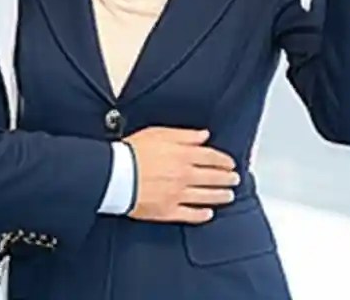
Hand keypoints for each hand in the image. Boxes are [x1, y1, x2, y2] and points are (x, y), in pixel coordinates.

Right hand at [124, 127, 238, 223]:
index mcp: (183, 155)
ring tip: (228, 196)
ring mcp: (178, 195)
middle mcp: (185, 176)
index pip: (212, 158)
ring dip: (220, 196)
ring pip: (206, 197)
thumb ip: (184, 135)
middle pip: (213, 178)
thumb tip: (204, 136)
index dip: (224, 161)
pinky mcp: (168, 211)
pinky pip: (190, 215)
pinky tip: (208, 214)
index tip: (230, 163)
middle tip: (234, 179)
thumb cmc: (132, 152)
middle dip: (227, 179)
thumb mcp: (158, 133)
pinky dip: (202, 215)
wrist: (115, 174)